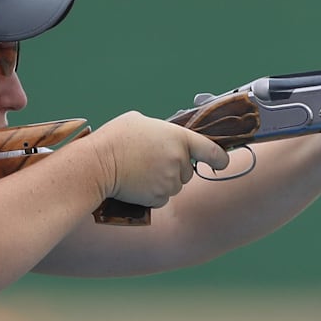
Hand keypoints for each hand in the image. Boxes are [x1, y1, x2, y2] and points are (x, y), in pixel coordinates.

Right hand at [89, 111, 229, 207]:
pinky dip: (152, 195)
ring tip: (140, 172)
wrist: (98, 164)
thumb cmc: (115, 138)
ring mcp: (170, 181)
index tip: (223, 162)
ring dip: (162, 182)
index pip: (211, 150)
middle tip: (151, 162)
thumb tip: (164, 138)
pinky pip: (161, 199)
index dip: (220, 158)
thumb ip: (162, 131)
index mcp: (179, 138)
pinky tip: (137, 184)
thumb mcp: (141, 122)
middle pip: (187, 171)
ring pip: (174, 186)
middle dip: (174, 169)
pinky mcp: (158, 198)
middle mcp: (179, 161)